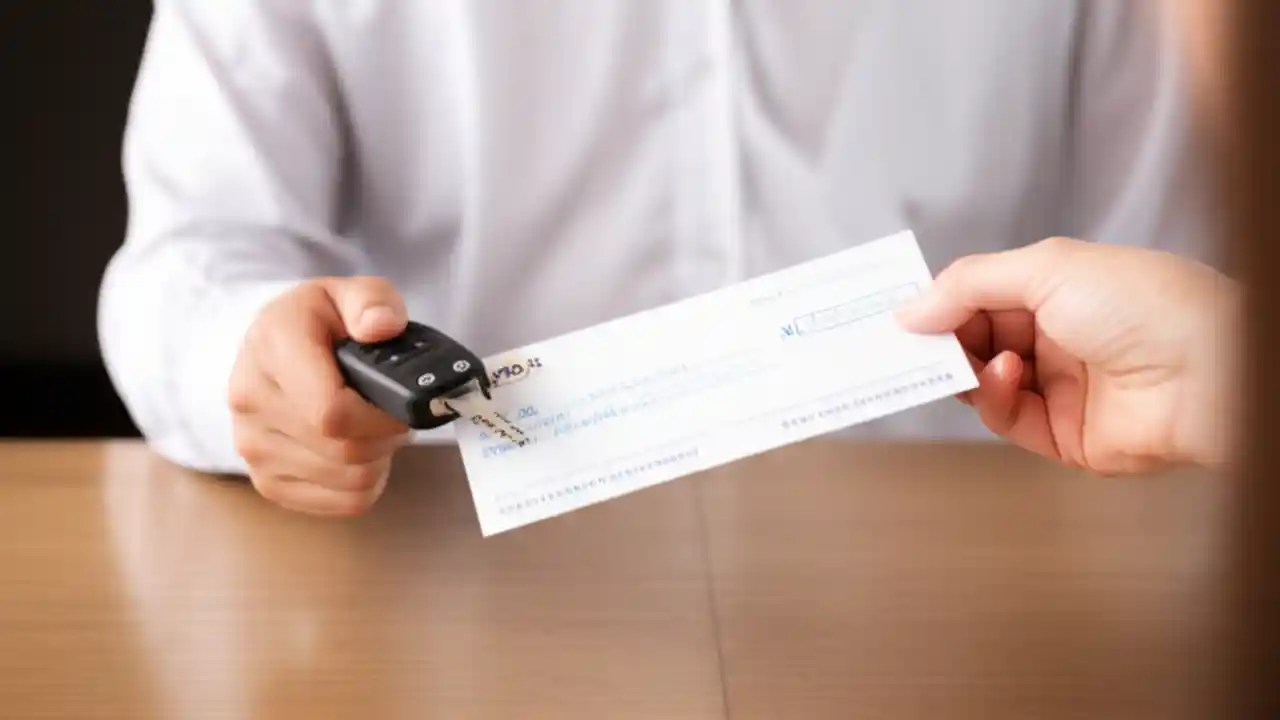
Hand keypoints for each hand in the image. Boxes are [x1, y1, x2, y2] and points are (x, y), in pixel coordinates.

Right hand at [228, 277, 411, 515]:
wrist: (269, 350)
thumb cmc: (317, 322)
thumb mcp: (346, 292)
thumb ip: (372, 301)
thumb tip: (382, 326)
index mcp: (272, 347)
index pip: (330, 412)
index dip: (382, 416)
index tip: (402, 402)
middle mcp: (252, 401)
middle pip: (347, 450)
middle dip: (387, 433)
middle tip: (392, 410)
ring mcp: (254, 447)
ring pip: (351, 479)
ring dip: (379, 456)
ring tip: (372, 424)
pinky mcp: (268, 482)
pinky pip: (343, 502)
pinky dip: (366, 482)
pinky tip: (358, 450)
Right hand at [896, 237, 1238, 473]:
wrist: (1208, 370)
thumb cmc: (1145, 304)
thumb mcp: (1045, 268)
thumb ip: (968, 285)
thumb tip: (910, 308)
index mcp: (1060, 291)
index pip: (982, 298)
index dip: (942, 304)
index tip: (901, 311)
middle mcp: (1060, 338)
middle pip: (975, 342)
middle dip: (941, 340)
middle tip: (908, 342)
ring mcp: (1062, 388)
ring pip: (982, 383)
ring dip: (966, 367)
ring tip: (965, 356)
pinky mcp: (1064, 436)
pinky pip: (1006, 419)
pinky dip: (993, 396)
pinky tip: (1005, 374)